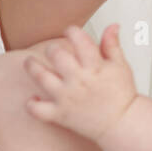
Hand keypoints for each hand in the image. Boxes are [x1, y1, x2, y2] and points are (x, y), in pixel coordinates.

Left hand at [23, 24, 138, 141]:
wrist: (122, 124)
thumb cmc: (121, 95)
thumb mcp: (120, 66)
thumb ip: (112, 45)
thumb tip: (112, 26)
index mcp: (95, 66)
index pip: (78, 38)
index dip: (72, 31)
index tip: (71, 32)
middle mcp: (79, 80)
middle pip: (55, 54)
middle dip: (52, 48)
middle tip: (52, 50)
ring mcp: (67, 97)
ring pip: (41, 77)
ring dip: (32, 66)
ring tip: (30, 63)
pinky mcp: (61, 114)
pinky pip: (38, 110)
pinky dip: (32, 104)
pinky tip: (34, 98)